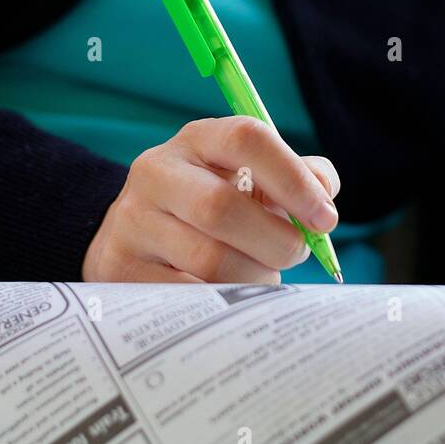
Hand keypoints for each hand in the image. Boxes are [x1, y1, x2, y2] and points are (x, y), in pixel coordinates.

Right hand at [81, 115, 339, 282]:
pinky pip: (187, 298)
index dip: (293, 179)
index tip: (325, 219)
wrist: (136, 235)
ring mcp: (132, 222)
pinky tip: (230, 298)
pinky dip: (223, 304)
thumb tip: (325, 195)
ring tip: (261, 277)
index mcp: (197, 140)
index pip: (246, 139)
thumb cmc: (213, 202)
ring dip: (253, 278)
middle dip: (275, 241)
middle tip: (295, 255)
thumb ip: (300, 176)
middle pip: (221, 208)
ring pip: (208, 261)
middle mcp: (156, 172)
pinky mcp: (120, 270)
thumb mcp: (250, 178)